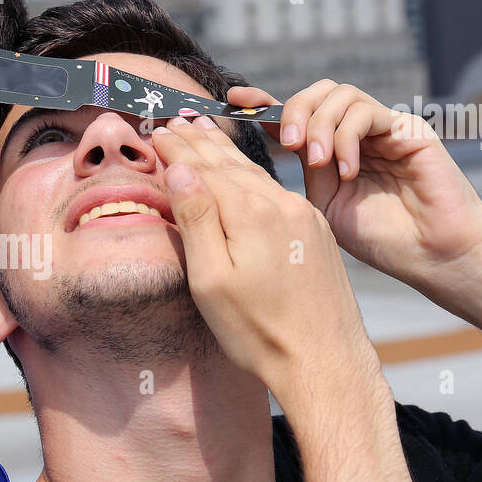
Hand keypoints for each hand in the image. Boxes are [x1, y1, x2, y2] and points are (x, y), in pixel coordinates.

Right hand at [151, 115, 382, 400]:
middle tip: (176, 119)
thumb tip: (181, 169)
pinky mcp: (315, 232)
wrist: (325, 361)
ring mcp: (302, 217)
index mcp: (250, 213)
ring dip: (226, 152)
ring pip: (255, 173)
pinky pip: (275, 190)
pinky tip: (245, 170)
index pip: (204, 168)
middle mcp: (280, 205)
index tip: (155, 129)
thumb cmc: (259, 331)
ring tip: (205, 131)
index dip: (177, 148)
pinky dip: (252, 173)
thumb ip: (196, 219)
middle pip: (230, 163)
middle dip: (199, 140)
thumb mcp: (212, 280)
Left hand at [227, 82, 481, 289]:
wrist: (431, 255)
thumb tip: (264, 148)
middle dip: (293, 111)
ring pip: (339, 94)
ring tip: (318, 161)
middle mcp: (355, 134)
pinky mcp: (406, 128)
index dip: (263, 102)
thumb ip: (300, 175)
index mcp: (329, 151)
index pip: (293, 115)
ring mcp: (382, 128)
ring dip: (320, 124)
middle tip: (288, 145)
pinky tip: (347, 170)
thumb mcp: (323, 208)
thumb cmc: (381, 239)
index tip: (233, 97)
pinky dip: (348, 137)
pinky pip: (366, 112)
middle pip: (315, 93)